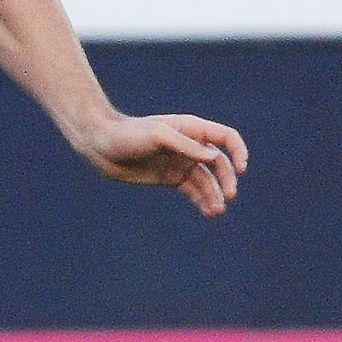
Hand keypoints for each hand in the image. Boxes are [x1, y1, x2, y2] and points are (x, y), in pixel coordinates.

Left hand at [77, 113, 248, 217]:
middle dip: (226, 180)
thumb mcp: (157, 136)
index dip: (237, 152)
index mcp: (191, 129)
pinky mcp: (170, 178)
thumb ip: (185, 146)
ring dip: (215, 195)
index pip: (225, 137)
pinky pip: (193, 191)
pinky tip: (209, 212)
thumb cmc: (128, 135)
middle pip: (219, 163)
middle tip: (228, 196)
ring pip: (207, 181)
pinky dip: (202, 201)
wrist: (101, 146)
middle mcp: (190, 146)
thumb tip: (213, 157)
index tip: (241, 169)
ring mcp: (181, 162)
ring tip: (217, 212)